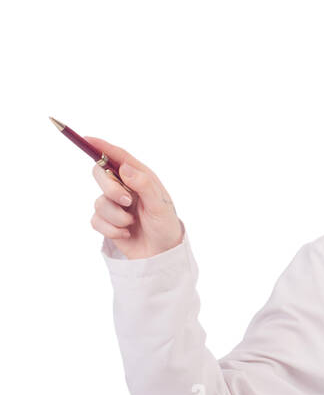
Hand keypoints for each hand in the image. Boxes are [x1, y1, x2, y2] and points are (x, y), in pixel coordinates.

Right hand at [87, 136, 184, 259]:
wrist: (161, 255)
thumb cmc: (166, 227)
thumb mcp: (160, 206)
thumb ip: (144, 185)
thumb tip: (125, 168)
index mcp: (140, 178)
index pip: (118, 157)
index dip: (101, 146)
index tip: (86, 139)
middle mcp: (125, 188)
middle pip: (100, 175)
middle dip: (110, 188)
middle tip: (127, 201)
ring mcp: (114, 204)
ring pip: (99, 202)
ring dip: (117, 216)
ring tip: (132, 223)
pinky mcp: (107, 221)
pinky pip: (96, 220)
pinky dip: (112, 229)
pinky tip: (126, 233)